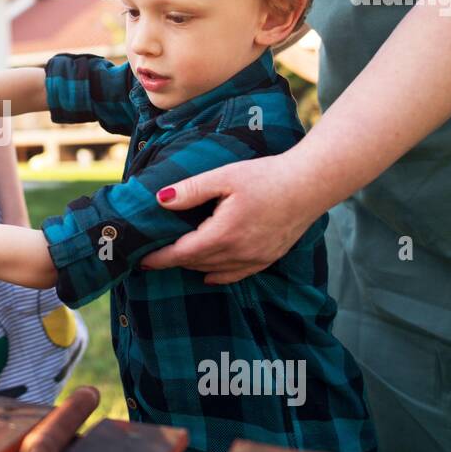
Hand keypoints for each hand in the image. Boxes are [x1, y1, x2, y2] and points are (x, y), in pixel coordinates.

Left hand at [138, 152, 322, 284]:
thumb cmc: (266, 176)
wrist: (309, 184)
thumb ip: (191, 190)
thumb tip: (160, 200)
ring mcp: (255, 259)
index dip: (159, 259)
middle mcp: (238, 253)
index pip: (182, 254)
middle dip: (173, 261)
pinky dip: (218, 274)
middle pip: (196, 263)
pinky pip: (236, 275)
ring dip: (193, 266)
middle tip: (154, 256)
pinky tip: (208, 272)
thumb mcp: (224, 177)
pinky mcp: (267, 259)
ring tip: (176, 259)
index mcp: (224, 234)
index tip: (141, 260)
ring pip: (214, 271)